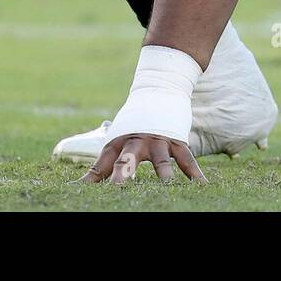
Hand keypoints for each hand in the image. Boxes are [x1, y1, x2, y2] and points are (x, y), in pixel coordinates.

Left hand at [78, 44, 204, 183]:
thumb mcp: (115, 142)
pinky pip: (187, 159)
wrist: (159, 89)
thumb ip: (100, 168)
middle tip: (118, 186)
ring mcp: (158, 140)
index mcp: (118, 142)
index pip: (103, 164)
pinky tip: (202, 185)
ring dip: (164, 172)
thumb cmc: (132, 124)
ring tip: (167, 185)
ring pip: (161, 158)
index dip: (92, 178)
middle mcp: (137, 141)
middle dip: (124, 172)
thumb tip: (78, 186)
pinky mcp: (177, 140)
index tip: (82, 191)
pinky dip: (194, 173)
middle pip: (128, 158)